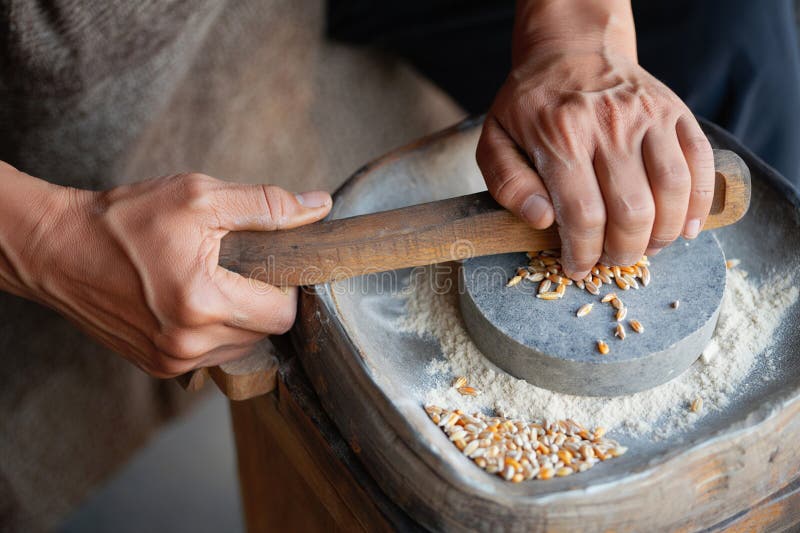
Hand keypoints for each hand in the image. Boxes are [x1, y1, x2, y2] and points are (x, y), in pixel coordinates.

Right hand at [21, 173, 331, 376]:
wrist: (57, 249)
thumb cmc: (124, 220)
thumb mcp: (198, 197)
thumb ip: (266, 205)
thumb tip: (318, 207)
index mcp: (202, 302)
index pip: (284, 314)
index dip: (289, 287)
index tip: (276, 264)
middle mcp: (188, 342)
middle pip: (266, 333)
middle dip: (264, 300)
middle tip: (243, 268)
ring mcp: (171, 360)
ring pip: (241, 347)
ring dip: (241, 318)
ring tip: (215, 282)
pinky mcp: (157, 366)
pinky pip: (211, 355)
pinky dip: (215, 331)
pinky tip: (195, 302)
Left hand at [476, 2, 713, 278]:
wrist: (572, 49)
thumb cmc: (530, 104)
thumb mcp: (495, 139)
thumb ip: (508, 183)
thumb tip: (542, 219)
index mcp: (561, 137)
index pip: (583, 215)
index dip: (583, 254)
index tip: (578, 268)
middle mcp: (609, 126)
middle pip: (631, 212)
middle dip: (622, 252)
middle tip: (611, 260)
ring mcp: (648, 117)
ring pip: (670, 192)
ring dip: (661, 235)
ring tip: (644, 247)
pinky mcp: (675, 113)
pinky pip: (699, 164)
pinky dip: (697, 204)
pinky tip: (683, 228)